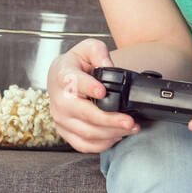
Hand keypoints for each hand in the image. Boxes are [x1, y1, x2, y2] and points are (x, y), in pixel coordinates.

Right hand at [46, 38, 139, 152]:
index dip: (88, 87)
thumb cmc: (77, 63)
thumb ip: (99, 52)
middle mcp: (59, 100)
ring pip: (86, 132)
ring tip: (132, 128)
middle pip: (84, 114)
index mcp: (63, 76)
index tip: (103, 91)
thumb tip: (109, 66)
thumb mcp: (89, 48)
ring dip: (111, 133)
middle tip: (130, 121)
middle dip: (109, 120)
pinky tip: (117, 137)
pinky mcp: (65, 131)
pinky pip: (83, 144)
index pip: (73, 82)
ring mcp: (61, 118)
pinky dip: (101, 144)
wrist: (61, 76)